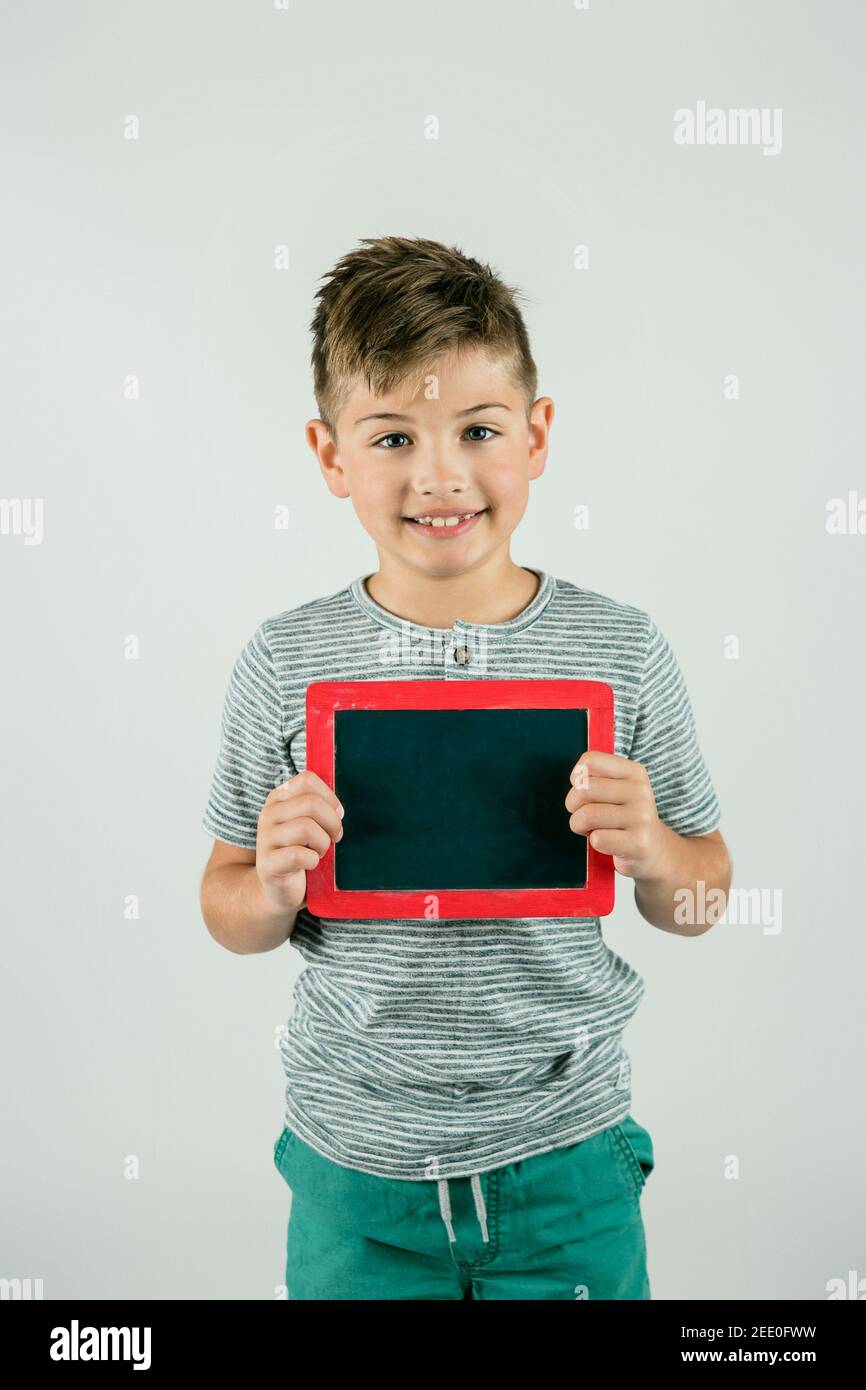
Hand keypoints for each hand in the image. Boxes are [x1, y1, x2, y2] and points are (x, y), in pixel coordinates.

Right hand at [256, 770, 343, 912]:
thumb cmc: (301, 852)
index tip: (337, 815)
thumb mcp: (309, 823)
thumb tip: (338, 809)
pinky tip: (310, 865)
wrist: (279, 889)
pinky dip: (313, 861)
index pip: (307, 780)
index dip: (330, 798)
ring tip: (319, 852)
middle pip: (311, 803)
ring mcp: (265, 839)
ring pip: (306, 828)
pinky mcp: (267, 864)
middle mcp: (268, 814)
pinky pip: (299, 855)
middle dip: (332, 822)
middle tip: (334, 838)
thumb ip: (319, 807)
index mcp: (279, 798)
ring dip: (323, 843)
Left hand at [564, 750, 671, 880]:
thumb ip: (594, 777)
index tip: (585, 791)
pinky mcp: (638, 843)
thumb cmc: (623, 817)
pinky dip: (595, 842)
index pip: (590, 762)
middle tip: (584, 815)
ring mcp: (641, 817)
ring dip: (580, 826)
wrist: (654, 850)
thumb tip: (577, 778)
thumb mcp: (615, 789)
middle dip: (573, 805)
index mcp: (634, 772)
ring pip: (587, 815)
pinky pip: (598, 839)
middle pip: (583, 789)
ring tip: (593, 828)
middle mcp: (640, 791)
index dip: (577, 778)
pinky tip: (608, 842)